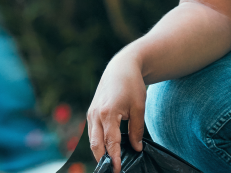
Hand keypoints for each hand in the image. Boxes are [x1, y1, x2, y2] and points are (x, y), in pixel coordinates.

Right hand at [87, 52, 146, 172]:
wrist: (121, 67)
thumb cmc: (132, 85)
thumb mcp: (139, 107)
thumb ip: (137, 130)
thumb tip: (136, 148)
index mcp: (108, 113)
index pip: (111, 143)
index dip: (115, 158)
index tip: (118, 171)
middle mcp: (96, 115)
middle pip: (96, 145)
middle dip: (103, 161)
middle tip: (113, 171)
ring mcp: (91, 114)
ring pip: (92, 141)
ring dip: (100, 154)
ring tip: (110, 165)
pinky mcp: (91, 113)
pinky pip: (93, 133)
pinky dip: (98, 144)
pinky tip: (107, 151)